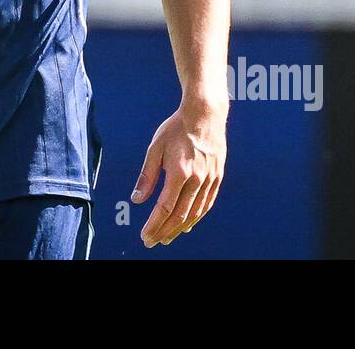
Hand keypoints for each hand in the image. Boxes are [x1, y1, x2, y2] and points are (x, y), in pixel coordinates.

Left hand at [131, 91, 227, 246]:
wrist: (204, 114)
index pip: (165, 208)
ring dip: (180, 228)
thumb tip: (137, 199)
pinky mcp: (217, 177)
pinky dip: (197, 217)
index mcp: (179, 172)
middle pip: (180, 215)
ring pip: (195, 212)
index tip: (145, 236)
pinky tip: (188, 224)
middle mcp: (197, 179)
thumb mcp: (155, 148)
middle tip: (152, 241)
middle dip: (165, 231)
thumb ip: (147, 176)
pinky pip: (207, 203)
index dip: (154, 225)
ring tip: (167, 237)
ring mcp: (210, 179)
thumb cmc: (177, 128)